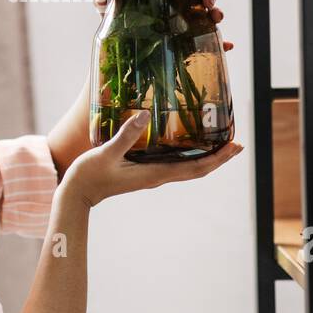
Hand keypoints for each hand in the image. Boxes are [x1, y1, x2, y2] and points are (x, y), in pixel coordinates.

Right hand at [60, 110, 242, 208]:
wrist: (76, 195)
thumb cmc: (89, 176)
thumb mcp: (106, 153)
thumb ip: (126, 135)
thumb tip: (145, 116)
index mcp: (155, 174)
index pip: (196, 168)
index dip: (218, 158)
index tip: (235, 146)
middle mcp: (158, 177)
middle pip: (198, 169)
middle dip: (218, 157)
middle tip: (236, 143)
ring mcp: (151, 176)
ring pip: (188, 168)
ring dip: (206, 157)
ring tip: (219, 142)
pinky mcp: (144, 172)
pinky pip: (174, 165)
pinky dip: (188, 155)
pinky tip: (187, 144)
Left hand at [95, 0, 232, 51]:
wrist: (114, 48)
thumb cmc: (112, 18)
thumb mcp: (105, 3)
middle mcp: (177, 1)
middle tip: (206, 2)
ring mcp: (184, 21)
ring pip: (209, 13)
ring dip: (217, 13)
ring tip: (215, 20)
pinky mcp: (187, 41)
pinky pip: (209, 41)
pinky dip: (222, 43)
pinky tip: (227, 45)